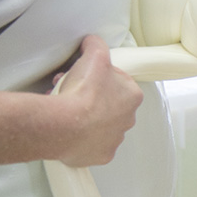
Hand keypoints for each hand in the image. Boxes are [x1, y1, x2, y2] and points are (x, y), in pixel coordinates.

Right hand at [52, 35, 144, 166]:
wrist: (65, 125)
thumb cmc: (83, 93)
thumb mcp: (94, 56)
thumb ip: (96, 45)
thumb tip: (93, 42)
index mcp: (132, 97)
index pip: (119, 82)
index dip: (98, 77)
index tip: (84, 77)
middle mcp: (128, 120)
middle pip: (108, 104)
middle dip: (90, 97)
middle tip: (70, 91)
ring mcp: (115, 139)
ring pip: (99, 125)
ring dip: (84, 116)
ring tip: (64, 109)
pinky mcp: (101, 155)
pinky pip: (92, 145)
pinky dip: (80, 138)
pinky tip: (68, 130)